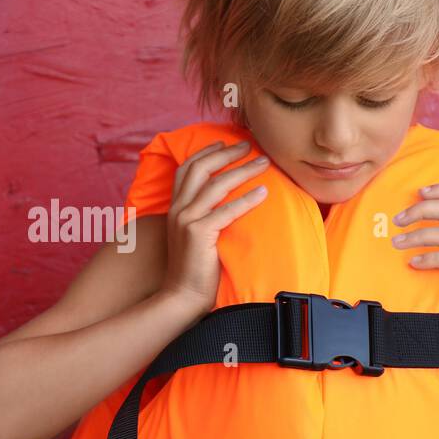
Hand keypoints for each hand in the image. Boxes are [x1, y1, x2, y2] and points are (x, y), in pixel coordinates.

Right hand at [162, 140, 269, 314]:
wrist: (181, 297)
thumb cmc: (193, 270)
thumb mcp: (192, 236)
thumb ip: (201, 217)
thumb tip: (225, 203)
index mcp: (174, 208)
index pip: (187, 169)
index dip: (206, 151)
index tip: (224, 141)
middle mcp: (177, 209)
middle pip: (201, 168)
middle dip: (225, 153)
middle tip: (249, 145)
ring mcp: (186, 220)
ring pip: (216, 184)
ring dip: (242, 170)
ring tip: (264, 163)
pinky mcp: (199, 234)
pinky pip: (227, 210)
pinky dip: (246, 199)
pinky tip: (263, 193)